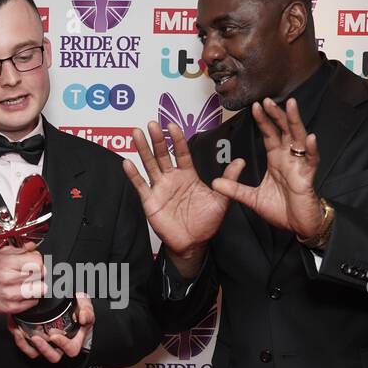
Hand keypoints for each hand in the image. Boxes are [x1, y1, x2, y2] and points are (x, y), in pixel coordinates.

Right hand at [0, 242, 44, 314]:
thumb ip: (15, 248)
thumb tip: (31, 246)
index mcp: (5, 263)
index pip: (37, 261)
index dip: (36, 259)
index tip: (32, 259)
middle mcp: (8, 280)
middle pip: (41, 274)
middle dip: (37, 270)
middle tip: (29, 270)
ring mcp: (10, 296)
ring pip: (40, 289)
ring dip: (36, 284)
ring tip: (27, 281)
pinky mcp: (10, 308)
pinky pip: (33, 302)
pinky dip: (30, 296)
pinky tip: (21, 291)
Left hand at [9, 292, 93, 362]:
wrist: (66, 305)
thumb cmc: (77, 308)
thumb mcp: (85, 305)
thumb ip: (87, 310)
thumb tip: (83, 318)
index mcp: (74, 340)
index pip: (71, 349)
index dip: (63, 344)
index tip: (54, 335)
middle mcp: (60, 346)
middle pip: (53, 356)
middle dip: (43, 348)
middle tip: (36, 337)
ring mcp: (47, 344)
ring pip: (37, 353)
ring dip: (27, 346)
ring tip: (21, 333)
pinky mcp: (34, 341)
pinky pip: (26, 346)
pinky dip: (19, 339)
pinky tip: (15, 328)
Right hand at [122, 120, 235, 276]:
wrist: (194, 243)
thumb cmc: (206, 222)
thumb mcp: (221, 199)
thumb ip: (229, 180)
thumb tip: (240, 161)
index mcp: (187, 175)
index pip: (181, 153)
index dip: (176, 140)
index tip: (172, 126)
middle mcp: (172, 179)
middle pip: (162, 154)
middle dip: (157, 139)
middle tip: (152, 124)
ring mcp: (160, 189)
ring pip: (150, 165)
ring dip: (143, 149)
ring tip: (136, 133)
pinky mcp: (150, 201)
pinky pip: (140, 186)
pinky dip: (133, 175)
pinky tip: (127, 162)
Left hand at [210, 97, 326, 240]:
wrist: (297, 225)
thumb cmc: (280, 209)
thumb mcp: (252, 198)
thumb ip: (235, 189)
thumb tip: (215, 182)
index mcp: (276, 159)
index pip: (269, 134)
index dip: (263, 120)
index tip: (255, 106)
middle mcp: (288, 158)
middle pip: (283, 130)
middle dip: (276, 114)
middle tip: (267, 99)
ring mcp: (300, 165)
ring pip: (298, 138)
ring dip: (295, 122)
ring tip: (291, 106)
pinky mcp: (308, 177)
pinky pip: (312, 160)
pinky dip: (311, 149)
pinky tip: (309, 138)